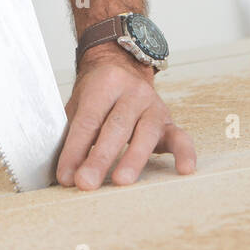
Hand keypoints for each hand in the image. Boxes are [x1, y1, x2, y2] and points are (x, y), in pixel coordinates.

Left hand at [56, 44, 195, 189]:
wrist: (122, 67)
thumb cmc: (97, 93)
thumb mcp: (79, 104)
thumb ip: (72, 134)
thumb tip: (64, 173)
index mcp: (106, 83)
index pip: (88, 120)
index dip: (75, 149)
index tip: (66, 175)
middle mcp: (132, 91)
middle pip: (116, 127)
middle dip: (100, 157)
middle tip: (86, 182)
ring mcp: (153, 106)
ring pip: (145, 133)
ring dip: (133, 159)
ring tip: (121, 181)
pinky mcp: (169, 122)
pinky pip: (181, 137)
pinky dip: (185, 153)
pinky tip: (184, 170)